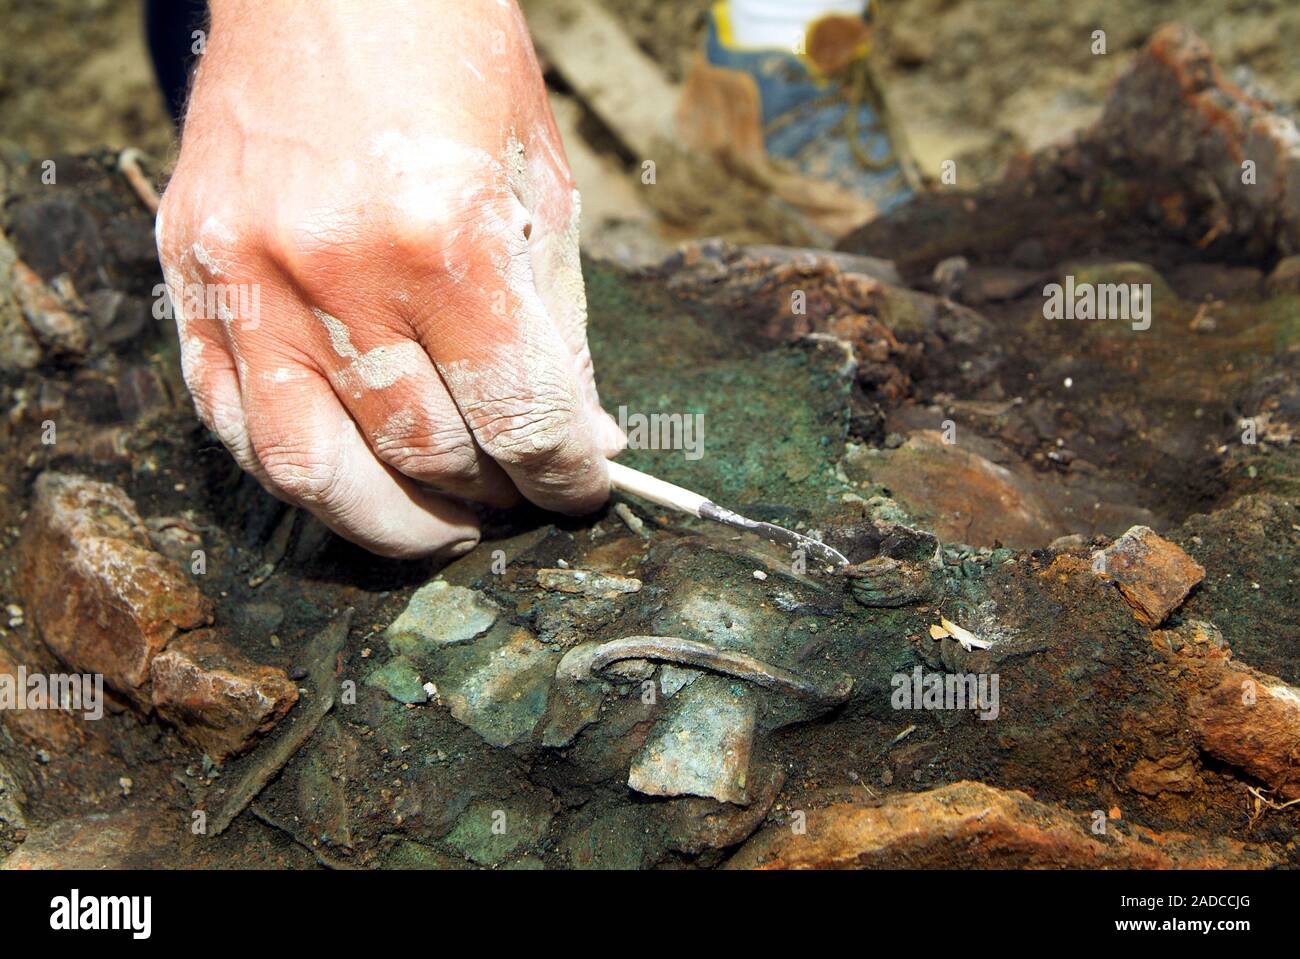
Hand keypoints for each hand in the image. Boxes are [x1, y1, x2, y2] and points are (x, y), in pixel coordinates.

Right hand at [156, 0, 623, 557]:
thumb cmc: (454, 64)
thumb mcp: (542, 187)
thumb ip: (557, 328)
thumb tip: (579, 435)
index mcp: (446, 240)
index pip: (519, 418)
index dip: (566, 475)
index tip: (583, 488)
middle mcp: (339, 271)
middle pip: (426, 454)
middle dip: (492, 495)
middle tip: (518, 497)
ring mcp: (250, 278)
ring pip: (314, 469)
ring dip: (390, 521)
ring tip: (440, 525)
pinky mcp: (191, 274)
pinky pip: (230, 419)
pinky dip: (297, 472)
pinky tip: (353, 477)